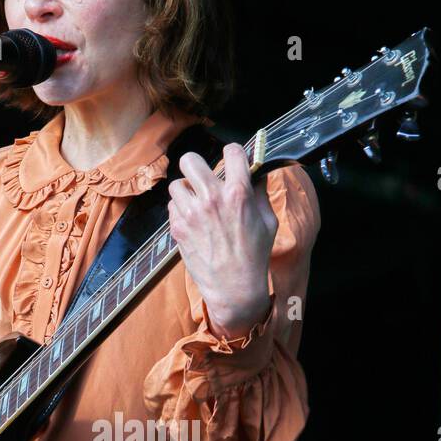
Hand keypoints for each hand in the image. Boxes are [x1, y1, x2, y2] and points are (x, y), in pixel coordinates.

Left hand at [167, 142, 276, 336]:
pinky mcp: (178, 228)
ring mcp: (191, 213)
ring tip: (196, 203)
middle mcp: (212, 198)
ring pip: (177, 184)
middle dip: (197, 167)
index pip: (232, 151)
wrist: (234, 288)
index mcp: (238, 193)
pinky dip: (180, 210)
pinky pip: (172, 206)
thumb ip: (261, 194)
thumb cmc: (254, 256)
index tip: (233, 161)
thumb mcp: (268, 222)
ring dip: (186, 191)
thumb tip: (257, 175)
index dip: (234, 153)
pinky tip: (192, 220)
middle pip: (190, 160)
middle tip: (203, 178)